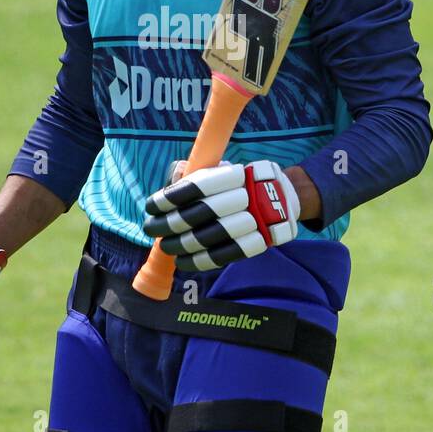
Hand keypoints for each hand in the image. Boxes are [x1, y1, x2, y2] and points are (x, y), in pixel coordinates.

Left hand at [142, 159, 299, 270]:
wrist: (281, 200)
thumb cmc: (239, 184)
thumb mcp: (222, 169)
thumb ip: (197, 173)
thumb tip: (173, 178)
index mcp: (236, 174)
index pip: (198, 186)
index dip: (171, 197)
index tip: (151, 206)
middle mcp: (248, 196)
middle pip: (203, 213)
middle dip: (171, 223)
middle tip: (151, 229)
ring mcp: (256, 221)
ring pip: (212, 236)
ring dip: (182, 245)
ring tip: (165, 247)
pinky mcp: (258, 242)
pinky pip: (225, 255)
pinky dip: (200, 261)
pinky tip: (183, 262)